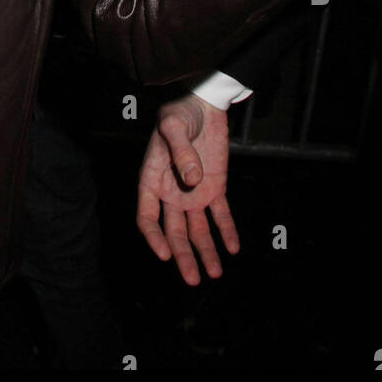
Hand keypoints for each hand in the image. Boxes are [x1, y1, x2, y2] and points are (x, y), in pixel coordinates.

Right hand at [136, 93, 238, 285]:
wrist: (204, 103)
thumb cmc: (180, 112)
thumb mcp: (174, 125)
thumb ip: (181, 151)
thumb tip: (192, 180)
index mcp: (152, 179)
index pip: (148, 217)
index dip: (154, 237)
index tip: (164, 254)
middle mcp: (172, 192)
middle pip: (175, 231)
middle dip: (183, 256)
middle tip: (193, 279)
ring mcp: (194, 192)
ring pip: (198, 229)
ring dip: (206, 251)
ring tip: (215, 273)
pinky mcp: (215, 188)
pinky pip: (221, 214)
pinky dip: (227, 230)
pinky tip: (233, 248)